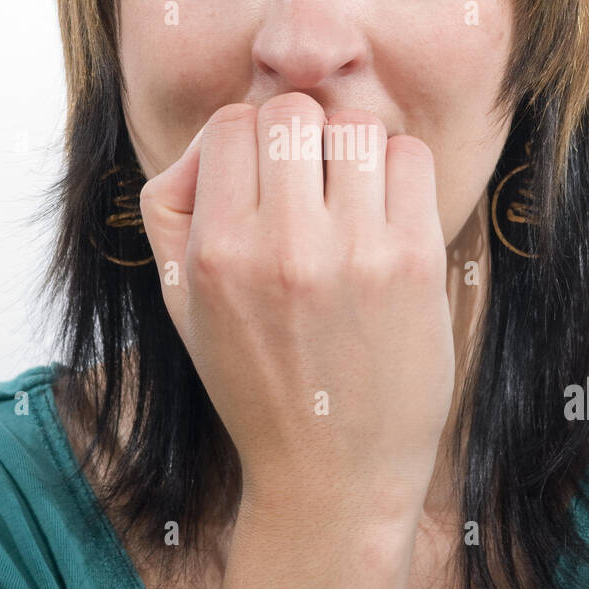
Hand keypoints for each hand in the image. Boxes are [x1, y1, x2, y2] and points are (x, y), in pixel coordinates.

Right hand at [139, 93, 455, 522]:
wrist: (332, 475)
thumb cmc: (255, 382)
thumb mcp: (182, 305)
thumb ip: (174, 210)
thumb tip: (215, 139)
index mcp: (215, 253)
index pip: (232, 123)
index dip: (247, 142)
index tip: (262, 182)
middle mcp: (281, 248)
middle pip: (292, 112)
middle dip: (299, 138)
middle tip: (307, 188)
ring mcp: (354, 253)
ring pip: (354, 125)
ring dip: (350, 152)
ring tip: (347, 201)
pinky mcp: (414, 262)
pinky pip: (408, 157)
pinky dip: (396, 173)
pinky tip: (384, 217)